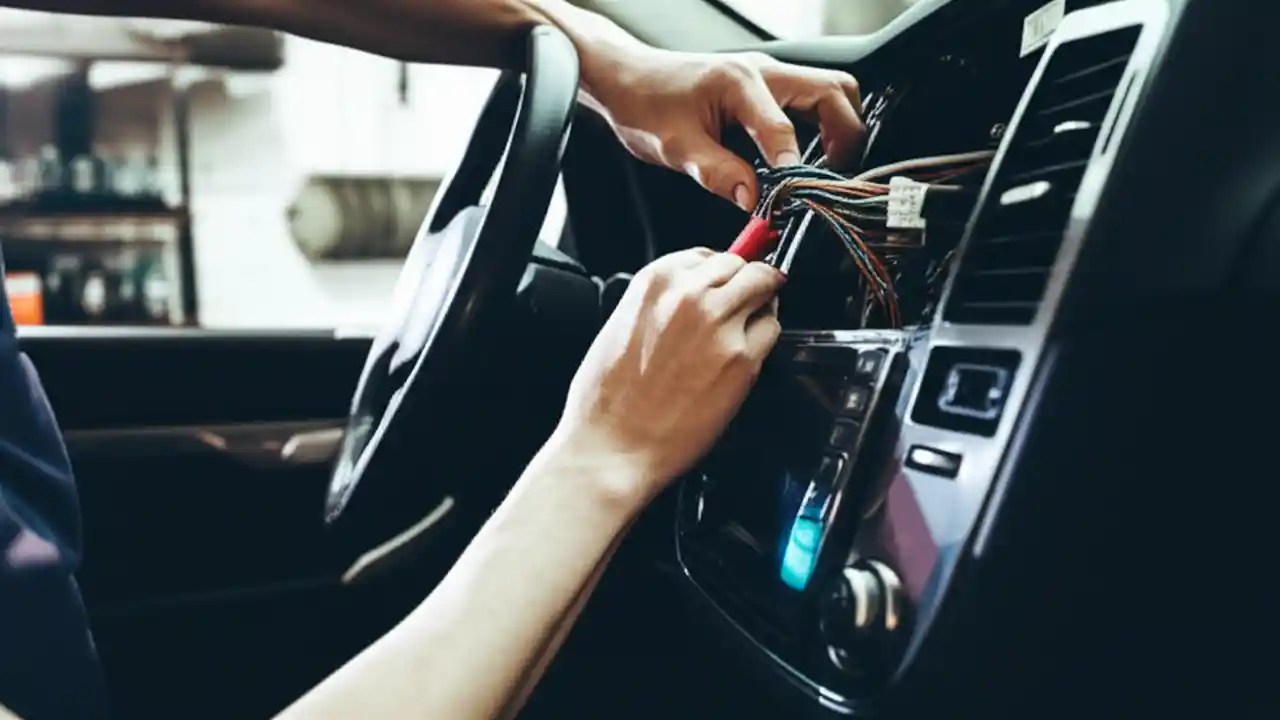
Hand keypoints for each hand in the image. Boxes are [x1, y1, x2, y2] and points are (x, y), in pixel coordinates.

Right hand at [549, 248, 783, 505]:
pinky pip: (772, 329)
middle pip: (743, 266)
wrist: (613, 446)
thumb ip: (662, 301)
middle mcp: (691, 295)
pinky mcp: (743, 359)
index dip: (721, 271)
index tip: (725, 282)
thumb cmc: (607, 399)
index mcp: (656, 281)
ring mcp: (721, 324)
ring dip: (760, 304)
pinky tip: (743, 356)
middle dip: (745, 283)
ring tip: (744, 328)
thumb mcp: (622, 324)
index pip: (709, 254)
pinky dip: (764, 338)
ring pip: (765, 288)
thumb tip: (697, 293)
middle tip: (741, 304)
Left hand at [580, 47, 864, 210]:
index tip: (792, 199)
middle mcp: (762, 71)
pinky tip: (805, 157)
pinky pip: (812, 99)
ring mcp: (768, 75)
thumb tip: (753, 200)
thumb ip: (716, 173)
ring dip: (839, 127)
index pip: (783, 129)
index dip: (792, 169)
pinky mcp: (767, 86)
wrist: (627, 78)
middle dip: (844, 136)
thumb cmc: (645, 104)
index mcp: (738, 82)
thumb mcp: (674, 147)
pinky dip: (823, 126)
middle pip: (834, 92)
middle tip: (832, 178)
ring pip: (831, 90)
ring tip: (825, 168)